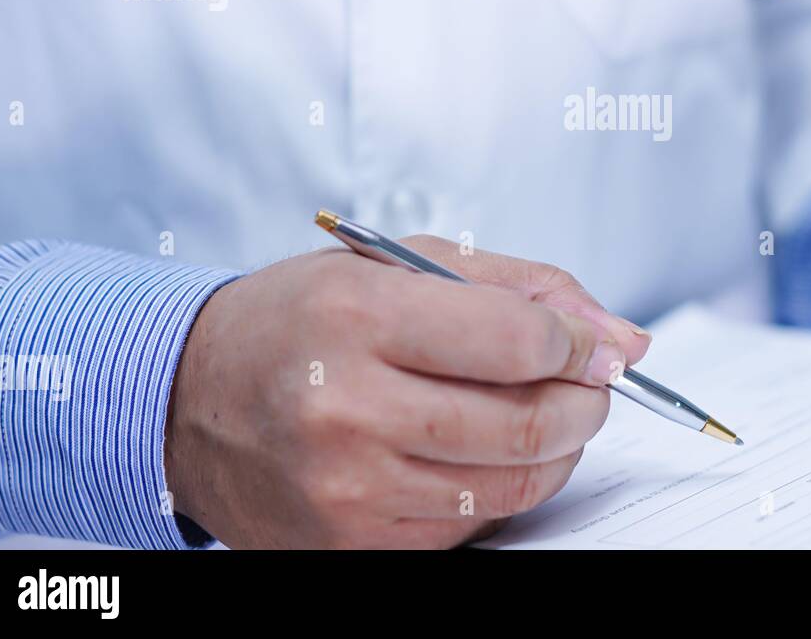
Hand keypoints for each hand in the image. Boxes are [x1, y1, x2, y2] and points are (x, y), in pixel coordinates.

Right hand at [164, 237, 649, 547]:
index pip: (519, 342)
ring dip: (553, 450)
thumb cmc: (300, 320)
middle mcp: (348, 409)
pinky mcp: (349, 544)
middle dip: (584, 402)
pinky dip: (497, 490)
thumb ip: (520, 288)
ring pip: (509, 486)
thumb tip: (621, 336)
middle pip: (526, 424)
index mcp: (360, 317)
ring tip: (541, 415)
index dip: (579, 344)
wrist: (188, 400)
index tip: (588, 344)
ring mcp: (347, 489)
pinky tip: (476, 453)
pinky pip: (468, 528)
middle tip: (586, 385)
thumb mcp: (400, 266)